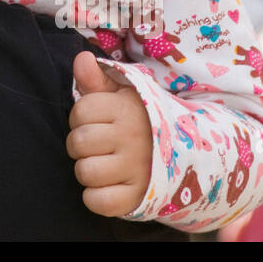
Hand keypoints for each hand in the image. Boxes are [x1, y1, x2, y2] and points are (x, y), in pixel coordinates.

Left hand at [66, 51, 153, 217]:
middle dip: (80, 144)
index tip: (95, 120)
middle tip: (97, 144)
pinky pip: (98, 201)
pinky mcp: (137, 198)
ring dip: (87, 170)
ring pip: (85, 172)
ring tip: (102, 163)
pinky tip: (106, 186)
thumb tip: (81, 59)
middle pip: (77, 142)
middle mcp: (133, 138)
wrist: (185, 153)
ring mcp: (137, 170)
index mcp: (127, 109)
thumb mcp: (122, 94)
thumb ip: (97, 79)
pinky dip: (95, 197)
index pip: (80, 111)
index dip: (80, 116)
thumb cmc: (140, 121)